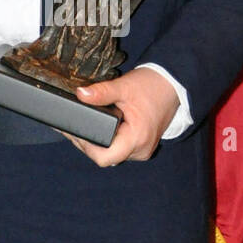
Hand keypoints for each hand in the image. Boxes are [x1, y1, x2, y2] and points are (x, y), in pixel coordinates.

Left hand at [64, 67, 179, 166]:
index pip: (105, 157)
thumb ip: (101, 92)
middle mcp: (141, 150)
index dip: (85, 147)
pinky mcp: (141, 146)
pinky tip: (96, 130)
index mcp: (137, 138)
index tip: (73, 132)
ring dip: (96, 144)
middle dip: (86, 144)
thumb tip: (80, 94)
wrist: (171, 85)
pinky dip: (106, 141)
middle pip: (106, 157)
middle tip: (71, 128)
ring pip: (112, 155)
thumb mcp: (123, 87)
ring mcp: (142, 149)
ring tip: (82, 127)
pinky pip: (119, 149)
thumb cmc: (151, 86)